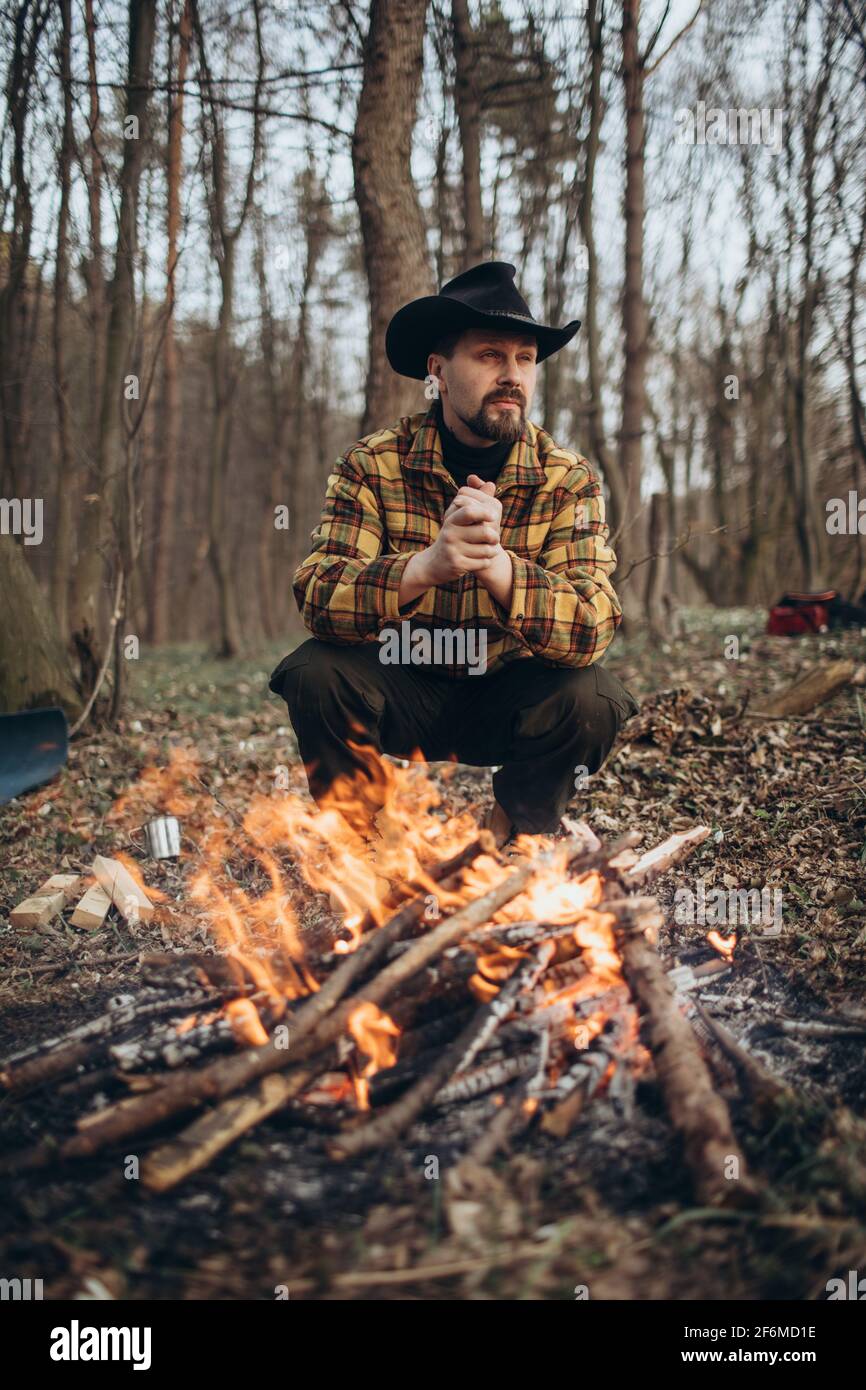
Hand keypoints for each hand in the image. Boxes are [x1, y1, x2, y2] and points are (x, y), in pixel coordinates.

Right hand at [447, 474, 513, 606]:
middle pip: (484, 532)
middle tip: (494, 538)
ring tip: (487, 549)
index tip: (493, 515)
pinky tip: (479, 560)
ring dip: (491, 550)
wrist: (435, 563)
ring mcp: (453, 550)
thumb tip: (491, 484)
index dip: (485, 512)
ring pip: (486, 549)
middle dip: (494, 536)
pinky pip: (483, 562)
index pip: (470, 511)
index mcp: (452, 519)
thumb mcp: (460, 516)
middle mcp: (450, 533)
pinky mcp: (457, 565)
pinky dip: (485, 561)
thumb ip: (476, 499)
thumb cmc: (454, 535)